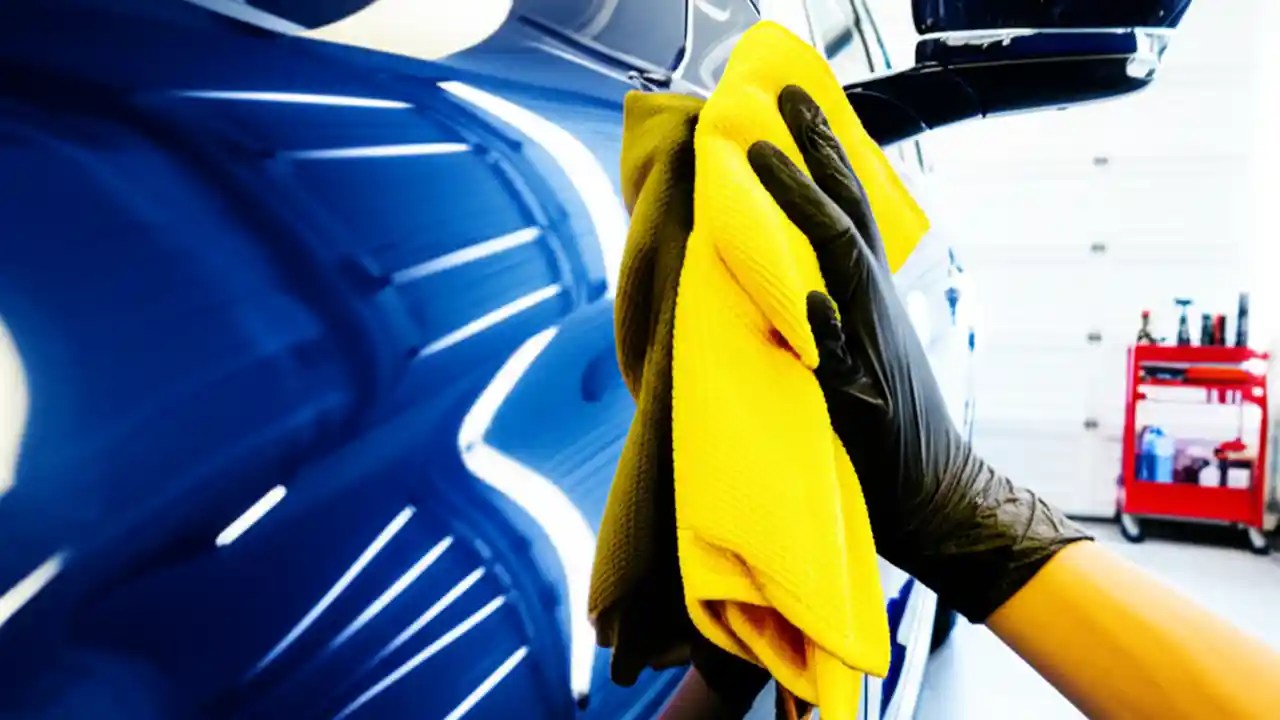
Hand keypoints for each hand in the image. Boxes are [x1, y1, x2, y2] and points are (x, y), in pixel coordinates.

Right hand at [747, 86, 1089, 621]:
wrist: (940, 499)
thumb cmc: (889, 471)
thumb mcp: (851, 421)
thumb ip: (828, 361)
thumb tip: (807, 302)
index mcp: (866, 318)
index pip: (827, 236)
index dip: (792, 192)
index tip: (752, 149)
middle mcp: (875, 300)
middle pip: (849, 205)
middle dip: (820, 148)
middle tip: (791, 95)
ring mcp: (880, 308)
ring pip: (857, 218)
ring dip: (833, 165)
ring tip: (810, 121)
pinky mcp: (877, 322)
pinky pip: (855, 245)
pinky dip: (838, 206)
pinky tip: (825, 197)